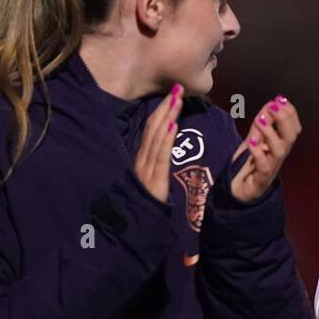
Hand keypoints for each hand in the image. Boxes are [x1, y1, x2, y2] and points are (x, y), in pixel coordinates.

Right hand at [133, 83, 184, 202]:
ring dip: (168, 117)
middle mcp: (141, 163)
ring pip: (156, 139)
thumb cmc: (148, 207)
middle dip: (166, 107)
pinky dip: (166, 141)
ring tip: (177, 99)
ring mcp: (146, 173)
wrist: (140, 230)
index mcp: (142, 161)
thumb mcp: (153, 182)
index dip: (161, 111)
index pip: (151, 131)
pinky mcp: (153, 184)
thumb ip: (157, 164)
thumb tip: (168, 141)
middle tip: (177, 88)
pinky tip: (172, 126)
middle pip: (153, 130)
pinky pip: (160, 159)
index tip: (173, 95)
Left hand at [230, 95, 300, 202]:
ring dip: (271, 133)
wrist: (240, 189)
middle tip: (274, 106)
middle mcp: (279, 155)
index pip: (293, 128)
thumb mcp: (256, 138)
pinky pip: (264, 166)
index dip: (290, 113)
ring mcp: (271, 167)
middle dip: (284, 120)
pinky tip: (251, 141)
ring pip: (279, 150)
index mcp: (281, 145)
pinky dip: (259, 153)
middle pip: (290, 137)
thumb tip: (271, 103)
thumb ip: (263, 122)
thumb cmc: (251, 163)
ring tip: (260, 119)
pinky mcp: (261, 179)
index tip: (281, 99)